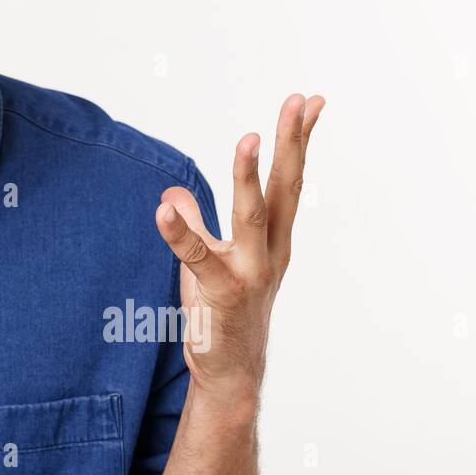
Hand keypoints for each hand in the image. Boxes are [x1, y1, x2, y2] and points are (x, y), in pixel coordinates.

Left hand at [154, 93, 324, 403]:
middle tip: (301, 101)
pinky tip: (163, 209)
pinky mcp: (222, 294)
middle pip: (285, 188)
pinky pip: (197, 257)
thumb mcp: (206, 262)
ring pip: (251, 217)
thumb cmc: (221, 314)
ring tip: (248, 139)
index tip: (311, 101)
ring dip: (248, 177)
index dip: (298, 141)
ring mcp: (249, 274)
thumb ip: (195, 225)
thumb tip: (174, 194)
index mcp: (272, 239)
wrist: (230, 374)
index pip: (288, 181)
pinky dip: (180, 232)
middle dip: (292, 143)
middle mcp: (269, 252)